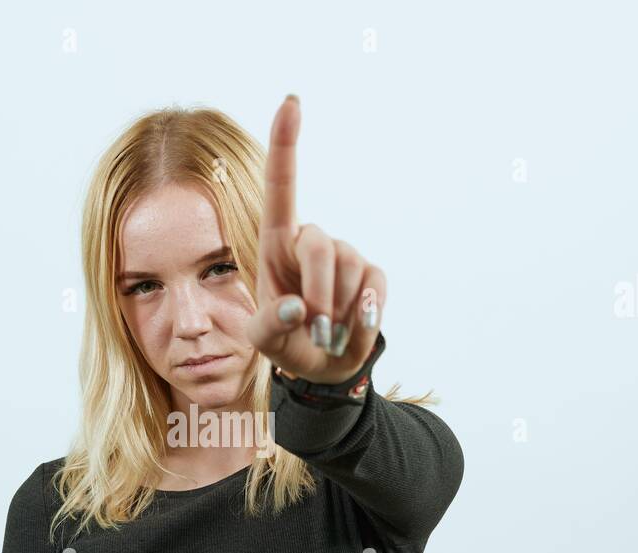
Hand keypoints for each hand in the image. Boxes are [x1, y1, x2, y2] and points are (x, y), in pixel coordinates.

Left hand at [247, 94, 385, 384]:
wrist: (321, 367)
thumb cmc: (285, 342)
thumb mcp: (263, 341)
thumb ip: (269, 325)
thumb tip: (295, 307)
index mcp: (276, 243)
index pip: (281, 187)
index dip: (286, 143)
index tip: (292, 101)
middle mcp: (311, 240)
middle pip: (320, 246)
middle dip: (318, 292)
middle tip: (315, 330)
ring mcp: (344, 255)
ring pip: (349, 269)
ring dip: (338, 311)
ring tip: (326, 334)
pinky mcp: (371, 276)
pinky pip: (373, 288)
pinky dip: (364, 315)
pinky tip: (353, 327)